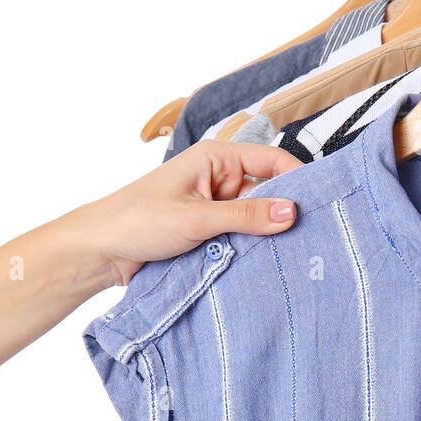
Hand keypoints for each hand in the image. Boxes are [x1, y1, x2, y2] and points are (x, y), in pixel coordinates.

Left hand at [70, 141, 303, 286]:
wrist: (98, 253)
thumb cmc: (137, 221)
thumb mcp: (197, 218)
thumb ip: (247, 216)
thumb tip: (292, 212)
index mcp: (216, 158)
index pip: (272, 159)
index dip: (298, 178)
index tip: (322, 203)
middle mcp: (220, 177)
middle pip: (269, 190)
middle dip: (285, 211)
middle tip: (314, 234)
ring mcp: (215, 205)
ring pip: (256, 217)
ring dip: (267, 234)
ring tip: (295, 252)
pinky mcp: (210, 230)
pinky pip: (242, 236)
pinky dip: (252, 247)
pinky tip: (269, 262)